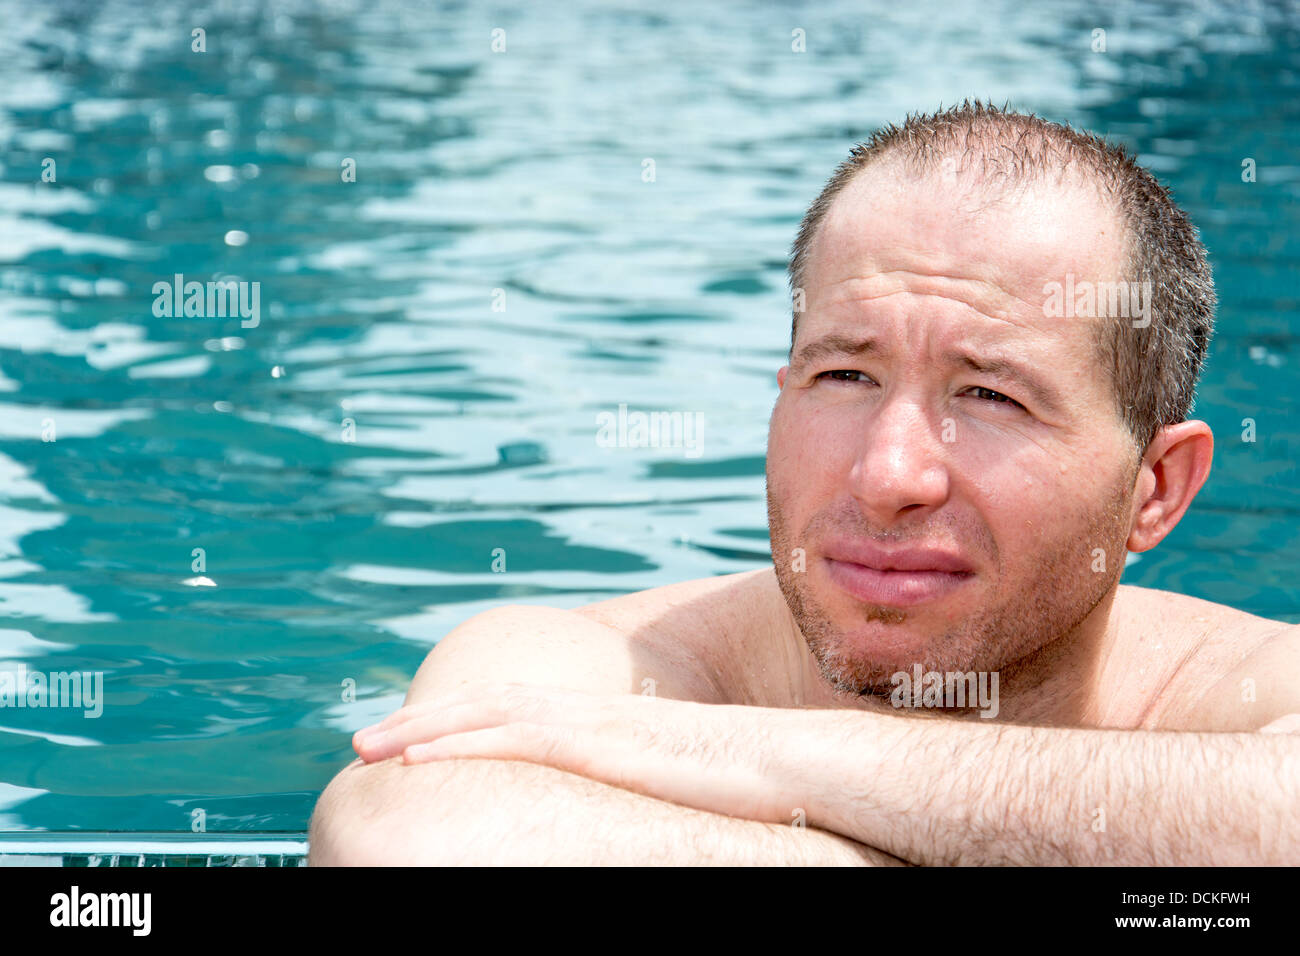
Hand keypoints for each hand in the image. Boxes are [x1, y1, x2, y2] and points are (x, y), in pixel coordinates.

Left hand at [351, 682, 820, 825]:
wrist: (799, 764)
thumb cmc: (753, 783)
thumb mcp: (683, 787)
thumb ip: (645, 788)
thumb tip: (628, 807)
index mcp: (608, 723)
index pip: (519, 710)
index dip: (462, 720)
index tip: (417, 736)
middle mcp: (595, 714)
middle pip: (490, 703)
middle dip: (424, 720)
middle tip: (365, 737)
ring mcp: (598, 725)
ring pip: (490, 714)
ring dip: (424, 727)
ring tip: (368, 745)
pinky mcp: (606, 746)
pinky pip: (518, 738)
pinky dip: (461, 742)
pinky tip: (420, 758)